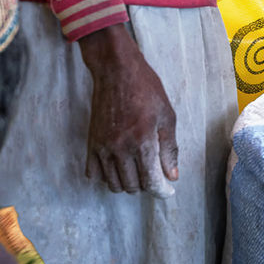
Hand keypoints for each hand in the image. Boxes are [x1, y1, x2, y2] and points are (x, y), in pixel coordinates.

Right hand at [78, 24, 178, 193]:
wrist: (116, 71)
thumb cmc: (147, 90)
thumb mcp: (167, 116)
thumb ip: (169, 148)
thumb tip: (172, 175)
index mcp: (142, 141)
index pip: (150, 181)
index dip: (161, 192)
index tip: (168, 191)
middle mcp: (120, 148)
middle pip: (131, 186)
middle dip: (146, 186)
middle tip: (154, 175)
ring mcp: (102, 147)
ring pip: (112, 183)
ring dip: (127, 183)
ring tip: (138, 171)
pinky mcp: (91, 143)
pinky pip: (94, 173)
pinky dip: (106, 176)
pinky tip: (118, 167)